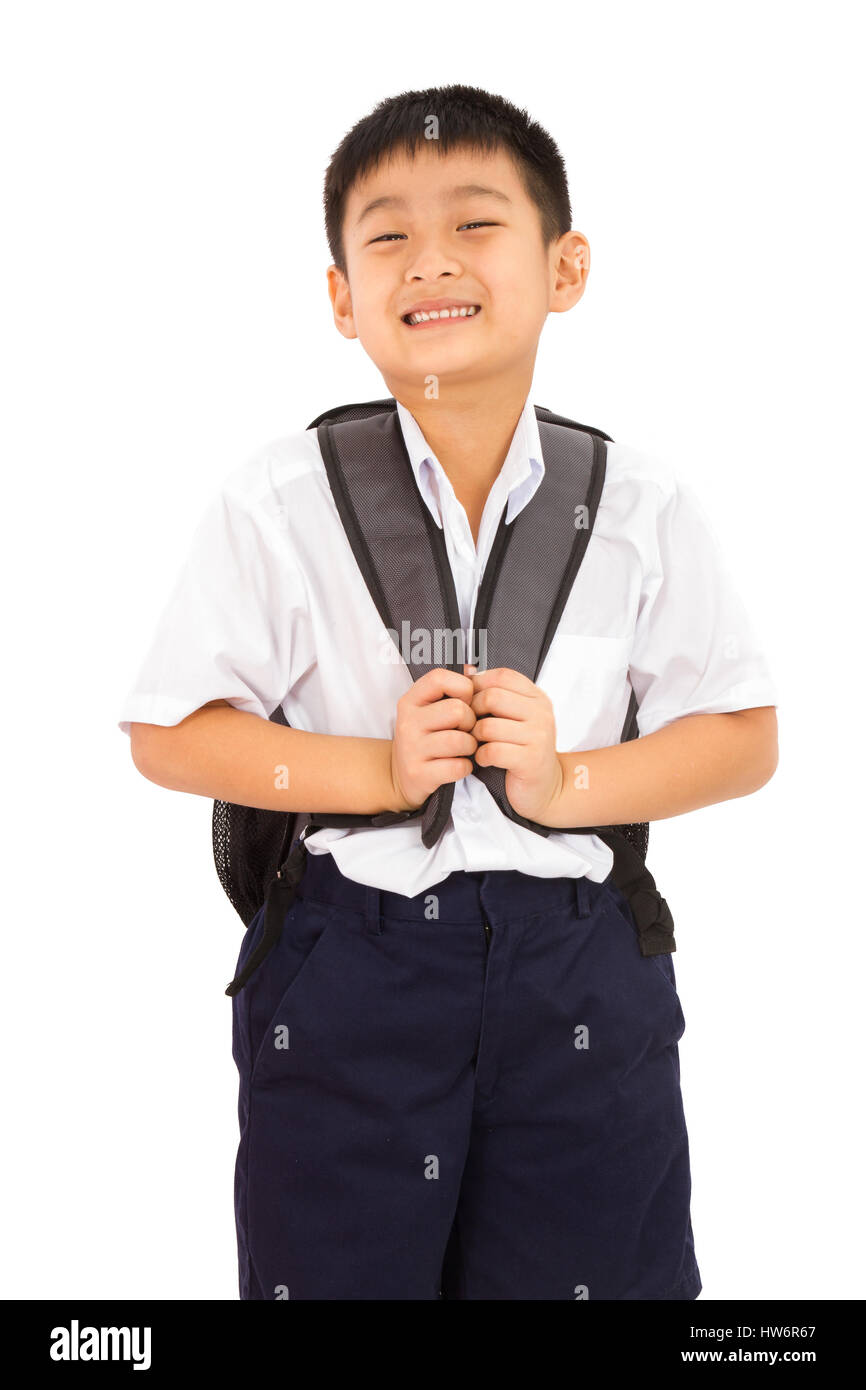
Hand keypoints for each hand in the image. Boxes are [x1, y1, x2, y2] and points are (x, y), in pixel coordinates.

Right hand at [389, 667, 477, 811]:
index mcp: (411, 700)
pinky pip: (458, 766)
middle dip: (471, 722)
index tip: (465, 701)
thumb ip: (449, 690)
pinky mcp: (419, 773)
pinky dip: (466, 767)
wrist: (402, 776)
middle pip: (457, 710)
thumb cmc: (425, 738)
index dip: (463, 688)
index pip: (440, 678)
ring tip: (464, 748)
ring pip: (461, 740)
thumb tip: (473, 670)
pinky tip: (459, 764)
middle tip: (466, 730)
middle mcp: (407, 722)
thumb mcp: (428, 710)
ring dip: (471, 746)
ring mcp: (411, 749)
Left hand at [468, 666, 563, 822]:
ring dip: (475, 737)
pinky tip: (485, 759)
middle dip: (472, 712)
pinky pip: (492, 751)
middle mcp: (541, 713)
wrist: (546, 786)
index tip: (470, 699)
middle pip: (491, 697)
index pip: (502, 676)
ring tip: (478, 744)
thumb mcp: (515, 717)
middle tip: (470, 726)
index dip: (479, 685)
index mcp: (536, 698)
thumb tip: (467, 670)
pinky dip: (481, 756)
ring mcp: (538, 736)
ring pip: (488, 726)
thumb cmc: (523, 750)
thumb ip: (495, 693)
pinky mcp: (530, 760)